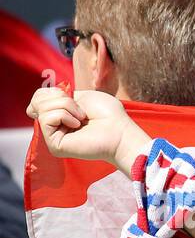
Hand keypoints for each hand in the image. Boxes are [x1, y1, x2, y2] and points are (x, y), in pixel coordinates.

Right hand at [26, 88, 149, 173]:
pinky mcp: (55, 145)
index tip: (71, 97)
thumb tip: (31, 108)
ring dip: (67, 106)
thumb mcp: (81, 96)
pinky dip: (65, 115)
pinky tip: (78, 125)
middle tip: (80, 110)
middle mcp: (54, 126)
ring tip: (82, 118)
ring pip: (42, 108)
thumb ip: (56, 97)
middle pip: (37, 100)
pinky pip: (47, 118)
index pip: (39, 97)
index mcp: (59, 115)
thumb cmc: (108, 114)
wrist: (120, 131)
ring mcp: (53, 137)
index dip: (52, 92)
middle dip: (61, 98)